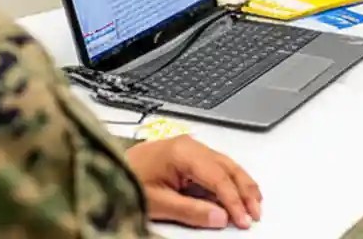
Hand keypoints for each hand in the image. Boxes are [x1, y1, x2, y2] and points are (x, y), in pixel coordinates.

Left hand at [125, 136, 261, 229]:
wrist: (106, 166)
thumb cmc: (127, 178)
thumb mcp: (157, 202)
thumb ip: (191, 210)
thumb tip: (220, 217)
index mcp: (182, 151)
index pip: (217, 176)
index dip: (233, 199)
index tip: (243, 218)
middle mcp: (189, 145)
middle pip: (227, 167)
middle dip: (244, 191)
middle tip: (255, 213)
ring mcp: (189, 148)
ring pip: (226, 165)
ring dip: (241, 185)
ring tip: (254, 204)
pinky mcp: (188, 155)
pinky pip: (216, 166)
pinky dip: (230, 181)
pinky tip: (238, 192)